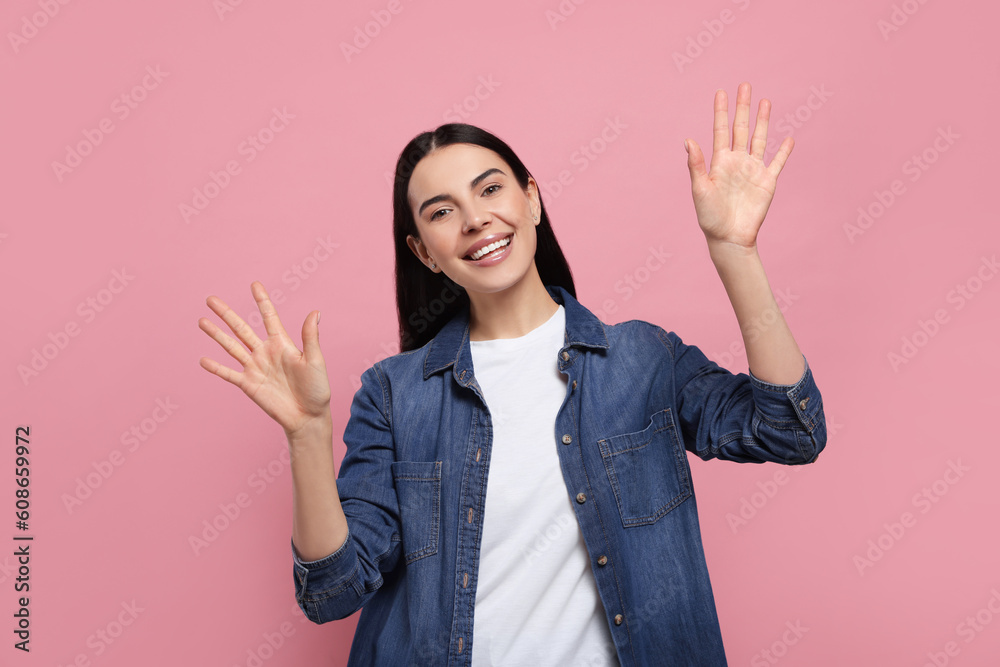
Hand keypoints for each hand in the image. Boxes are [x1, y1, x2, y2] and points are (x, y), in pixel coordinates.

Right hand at [198, 281, 330, 437]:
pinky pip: (228, 373)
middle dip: (226, 314)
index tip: (254, 284)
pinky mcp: (248, 385)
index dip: (262, 301)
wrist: (308, 416)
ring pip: (231, 346)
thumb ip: (310, 337)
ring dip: (216, 334)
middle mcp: (265, 352)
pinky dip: (216, 367)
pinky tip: (202, 360)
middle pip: (241, 328)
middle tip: (210, 299)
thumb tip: (315, 311)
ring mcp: (255, 368)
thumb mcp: (315, 360)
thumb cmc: (317, 389)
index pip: (269, 317)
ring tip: (201, 321)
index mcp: (282, 343)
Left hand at [683, 81, 792, 249]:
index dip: (720, 111)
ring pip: (760, 139)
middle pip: (741, 128)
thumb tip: (688, 140)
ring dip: (763, 120)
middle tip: (745, 85)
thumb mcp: (700, 188)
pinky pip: (777, 163)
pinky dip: (784, 151)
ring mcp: (753, 170)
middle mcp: (737, 162)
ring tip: (765, 101)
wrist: (728, 237)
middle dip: (743, 107)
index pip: (720, 130)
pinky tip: (789, 138)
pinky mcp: (767, 182)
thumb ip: (696, 164)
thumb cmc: (709, 216)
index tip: (721, 92)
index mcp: (719, 161)